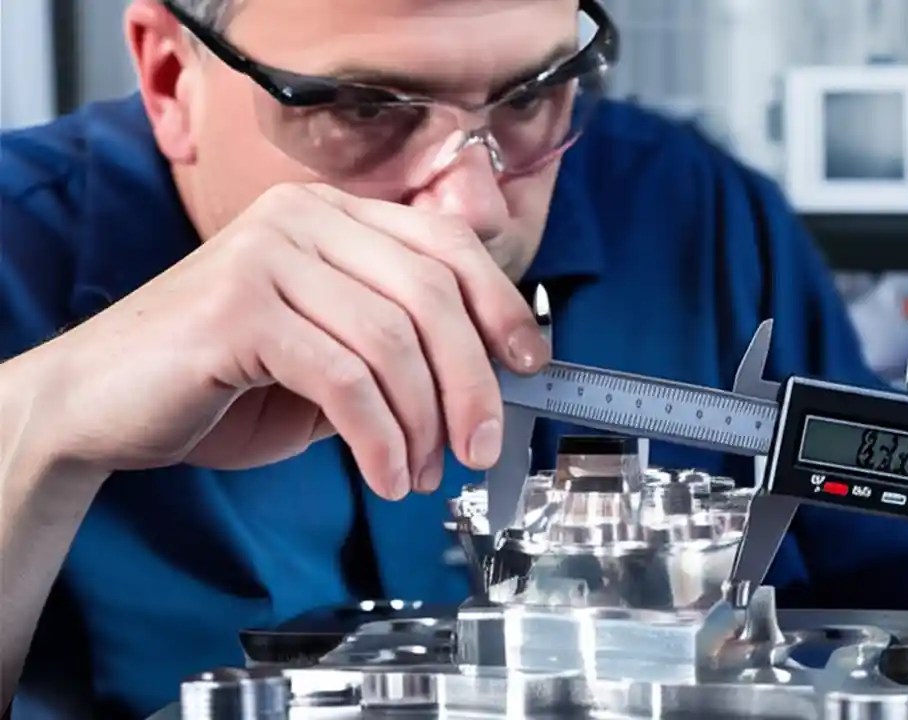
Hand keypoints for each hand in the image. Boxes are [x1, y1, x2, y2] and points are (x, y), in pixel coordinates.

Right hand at [25, 183, 549, 498]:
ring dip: (425, 423)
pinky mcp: (236, 309)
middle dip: (473, 382)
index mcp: (333, 215)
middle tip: (483, 448)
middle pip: (432, 295)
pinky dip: (381, 438)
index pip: (447, 246)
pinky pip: (344, 378)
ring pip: (394, 341)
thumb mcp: (334, 351)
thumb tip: (494, 370)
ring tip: (424, 474)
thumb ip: (399, 342)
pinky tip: (387, 475)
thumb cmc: (225, 381)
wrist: (103, 403)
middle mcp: (302, 218)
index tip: (530, 365)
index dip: (500, 306)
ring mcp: (266, 255)